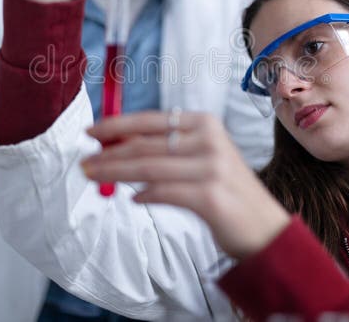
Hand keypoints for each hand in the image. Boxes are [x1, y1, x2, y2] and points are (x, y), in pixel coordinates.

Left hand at [83, 111, 291, 259]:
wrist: (265, 228)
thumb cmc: (227, 192)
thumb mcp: (202, 159)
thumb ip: (168, 149)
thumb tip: (119, 145)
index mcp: (205, 124)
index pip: (152, 120)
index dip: (117, 125)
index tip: (90, 132)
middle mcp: (210, 140)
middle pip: (146, 144)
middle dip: (109, 153)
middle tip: (83, 161)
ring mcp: (212, 167)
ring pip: (149, 167)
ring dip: (115, 172)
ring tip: (93, 176)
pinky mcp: (211, 196)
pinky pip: (165, 193)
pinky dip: (145, 196)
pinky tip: (132, 200)